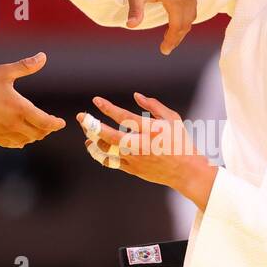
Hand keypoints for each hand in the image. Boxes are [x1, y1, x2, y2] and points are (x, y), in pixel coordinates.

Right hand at [0, 52, 65, 147]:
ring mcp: (4, 133)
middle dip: (47, 130)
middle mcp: (15, 125)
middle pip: (39, 134)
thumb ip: (25, 66)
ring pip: (27, 141)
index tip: (61, 123)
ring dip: (34, 136)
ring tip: (37, 129)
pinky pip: (13, 144)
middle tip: (50, 124)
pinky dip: (21, 142)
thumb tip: (43, 56)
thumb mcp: (4, 72)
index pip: (46, 122)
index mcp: (21, 109)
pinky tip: (20, 137)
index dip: (56, 124)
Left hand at [76, 92, 217, 209]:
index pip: (123, 117)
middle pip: (109, 135)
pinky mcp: (133, 170)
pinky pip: (112, 162)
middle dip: (92, 125)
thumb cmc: (180, 141)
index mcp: (150, 130)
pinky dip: (102, 154)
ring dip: (94, 141)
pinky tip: (96, 147)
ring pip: (107, 151)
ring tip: (87, 134)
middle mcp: (140, 145)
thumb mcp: (172, 118)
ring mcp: (135, 159)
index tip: (96, 100)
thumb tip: (136, 95)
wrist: (185, 170)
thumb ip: (153, 106)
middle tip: (81, 117)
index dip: (107, 108)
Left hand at [94, 0, 196, 54]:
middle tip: (167, 47)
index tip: (164, 50)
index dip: (172, 40)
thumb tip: (130, 25)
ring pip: (192, 13)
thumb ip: (135, 11)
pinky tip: (178, 20)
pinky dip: (187, 15)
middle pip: (187, 22)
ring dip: (183, 26)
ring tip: (172, 36)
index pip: (178, 26)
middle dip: (178, 37)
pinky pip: (192, 3)